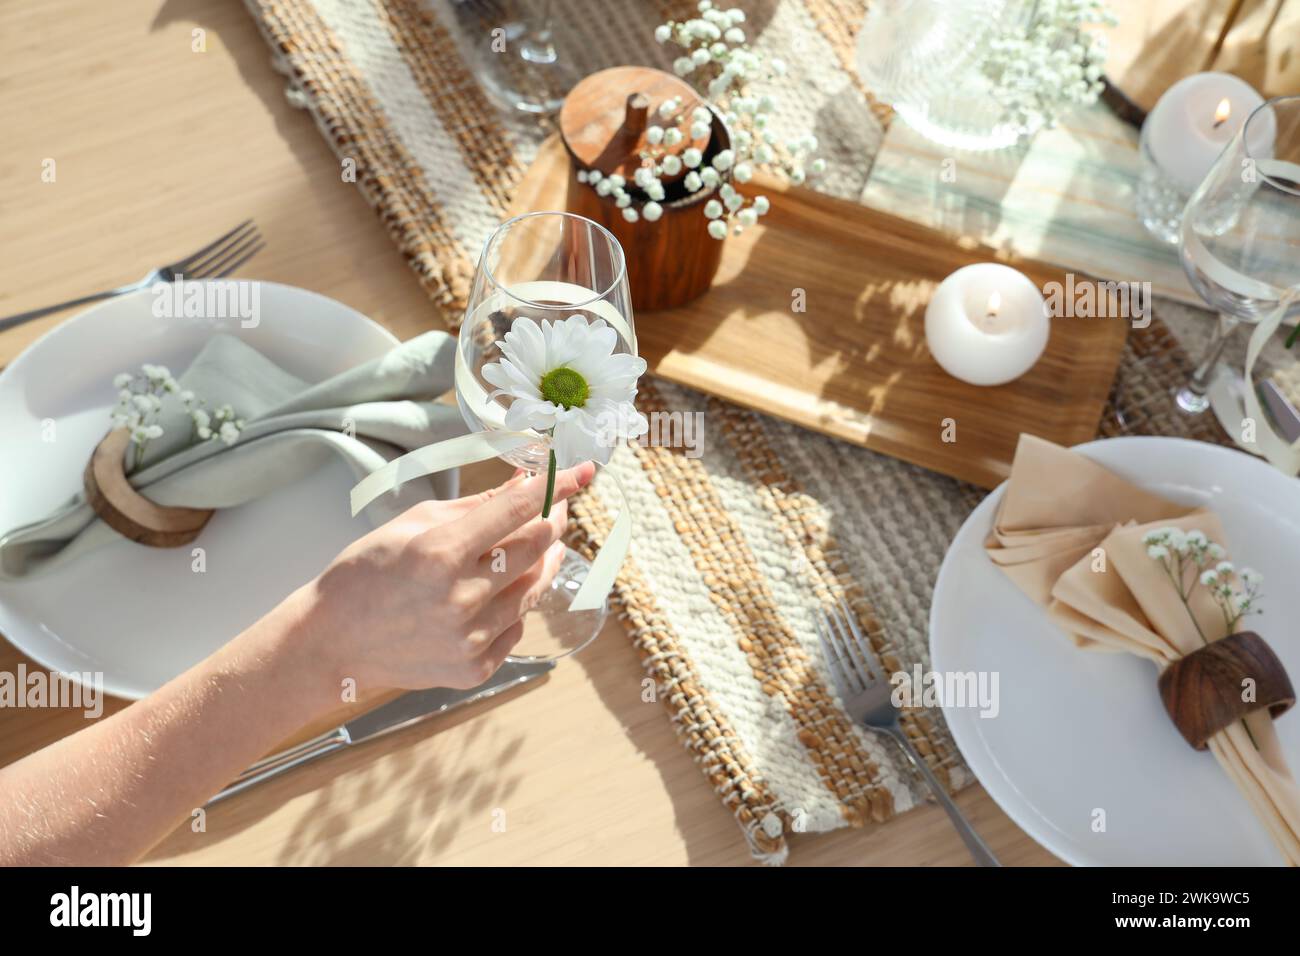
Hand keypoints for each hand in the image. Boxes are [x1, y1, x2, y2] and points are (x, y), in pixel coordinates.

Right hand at [291, 461, 594, 692]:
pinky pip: (516, 627)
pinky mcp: (474, 669)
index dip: (557, 486)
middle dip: (552, 520)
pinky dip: (515, 605)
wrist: (331, 643)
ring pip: (533, 588)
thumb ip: (474, 507)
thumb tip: (524, 484)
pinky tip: (500, 592)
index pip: (519, 510)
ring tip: (540, 543)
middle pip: (536, 548)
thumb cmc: (365, 575)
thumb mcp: (412, 524)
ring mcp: (470, 639)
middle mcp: (462, 599)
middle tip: (556, 506)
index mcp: (441, 554)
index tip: (583, 472)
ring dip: (542, 561)